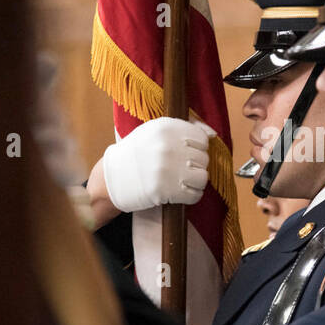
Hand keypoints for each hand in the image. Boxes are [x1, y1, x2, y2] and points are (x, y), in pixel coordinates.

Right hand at [97, 117, 212, 213]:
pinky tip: (178, 192)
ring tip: (181, 182)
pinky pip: (195, 195)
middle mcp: (168, 146)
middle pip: (204, 159)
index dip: (197, 150)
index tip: (186, 155)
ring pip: (203, 178)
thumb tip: (212, 134)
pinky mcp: (165, 189)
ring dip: (195, 183)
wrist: (112, 177)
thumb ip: (184, 129)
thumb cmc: (137, 153)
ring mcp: (167, 168)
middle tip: (180, 170)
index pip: (202, 140)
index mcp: (166, 128)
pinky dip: (190, 196)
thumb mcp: (155, 131)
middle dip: (195, 167)